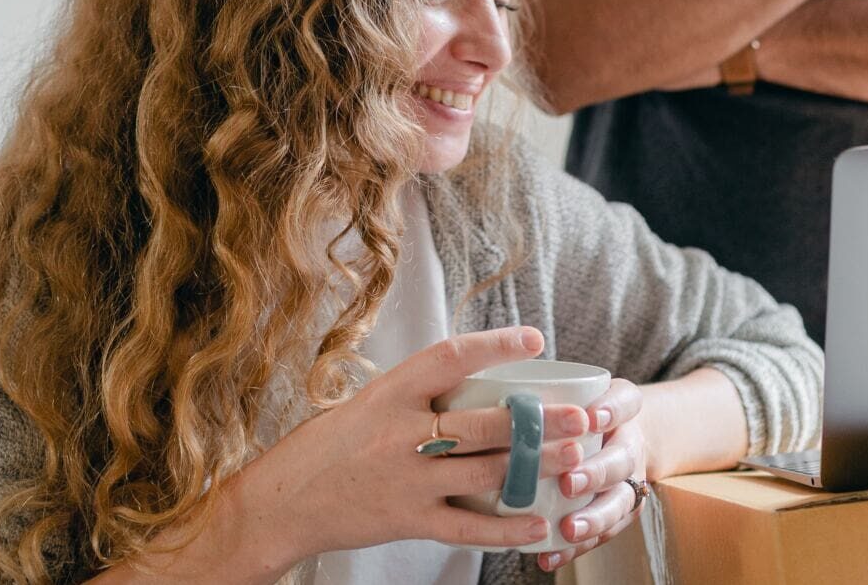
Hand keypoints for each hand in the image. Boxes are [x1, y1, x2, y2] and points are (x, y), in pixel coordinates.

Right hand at [234, 327, 591, 576]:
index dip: (495, 346)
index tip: (534, 339)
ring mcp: (407, 480)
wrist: (286, 499)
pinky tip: (539, 521)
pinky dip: (506, 526)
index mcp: (392, 391)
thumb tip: (479, 372)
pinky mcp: (409, 521)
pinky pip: (467, 528)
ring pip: (485, 473)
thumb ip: (421, 393)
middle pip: (483, 423)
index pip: (451, 357)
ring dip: (535, 466)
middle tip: (580, 417)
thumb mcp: (372, 400)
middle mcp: (401, 433)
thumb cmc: (333, 442)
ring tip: (575, 459)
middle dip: (538, 421)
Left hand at [537, 377, 646, 573]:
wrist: (621, 432)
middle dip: (596, 474)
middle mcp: (630, 447)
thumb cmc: (586, 406)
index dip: (610, 412)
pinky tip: (549, 556)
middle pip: (621, 462)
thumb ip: (554, 387)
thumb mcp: (579, 385)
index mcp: (623, 408)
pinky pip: (599, 536)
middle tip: (569, 482)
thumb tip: (503, 389)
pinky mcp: (616, 515)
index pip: (625, 403)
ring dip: (592, 519)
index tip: (591, 418)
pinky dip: (574, 549)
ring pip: (618, 505)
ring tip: (568, 529)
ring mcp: (627, 484)